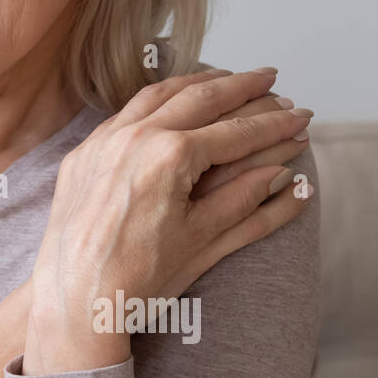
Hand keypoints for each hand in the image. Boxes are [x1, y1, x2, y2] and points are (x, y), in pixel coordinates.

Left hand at [24, 68, 313, 374]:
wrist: (75, 299)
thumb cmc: (139, 277)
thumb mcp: (203, 239)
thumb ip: (246, 199)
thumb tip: (285, 174)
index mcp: (170, 157)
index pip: (235, 132)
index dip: (274, 124)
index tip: (301, 116)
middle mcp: (134, 138)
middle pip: (199, 99)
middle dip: (241, 87)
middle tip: (272, 78)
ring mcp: (103, 141)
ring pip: (158, 96)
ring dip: (197, 83)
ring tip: (228, 78)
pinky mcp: (82, 153)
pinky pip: (124, 114)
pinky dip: (157, 100)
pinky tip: (174, 99)